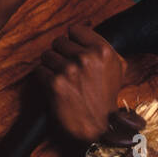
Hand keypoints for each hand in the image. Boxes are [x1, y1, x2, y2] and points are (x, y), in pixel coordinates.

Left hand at [35, 23, 126, 142]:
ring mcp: (68, 70)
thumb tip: (87, 30)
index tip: (73, 51)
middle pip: (58, 41)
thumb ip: (104, 46)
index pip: (74, 30)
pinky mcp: (54, 83)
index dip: (72, 41)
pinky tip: (55, 87)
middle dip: (60, 54)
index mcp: (102, 50)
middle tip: (66, 68)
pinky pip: (40, 70)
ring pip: (47, 55)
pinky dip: (44, 78)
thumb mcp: (117, 67)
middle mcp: (85, 57)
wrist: (99, 126)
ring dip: (51, 66)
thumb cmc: (107, 97)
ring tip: (61, 78)